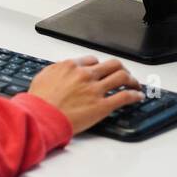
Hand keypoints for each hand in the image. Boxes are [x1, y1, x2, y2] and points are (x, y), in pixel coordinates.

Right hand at [28, 56, 142, 134]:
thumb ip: (57, 71)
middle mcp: (85, 75)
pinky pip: (125, 97)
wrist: (40, 116)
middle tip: (124, 75)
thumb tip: (63, 71)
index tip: (103, 71)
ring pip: (122, 77)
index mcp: (70, 66)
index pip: (93, 60)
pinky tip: (138, 96)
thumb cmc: (38, 100)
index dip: (100, 66)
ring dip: (132, 80)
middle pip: (112, 65)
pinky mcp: (102, 106)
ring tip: (134, 85)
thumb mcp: (43, 77)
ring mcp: (95, 90)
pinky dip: (135, 95)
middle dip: (121, 69)